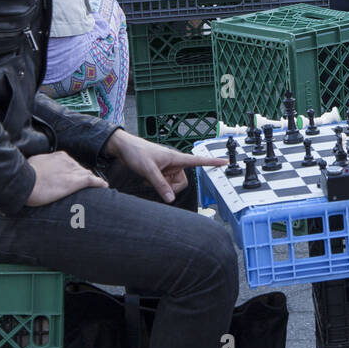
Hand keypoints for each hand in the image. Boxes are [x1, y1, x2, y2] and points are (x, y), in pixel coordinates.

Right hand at [26, 151, 107, 205]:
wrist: (27, 183)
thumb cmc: (26, 176)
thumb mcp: (34, 165)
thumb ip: (42, 166)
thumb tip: (39, 171)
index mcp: (59, 156)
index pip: (71, 164)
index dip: (72, 173)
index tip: (70, 179)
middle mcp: (69, 161)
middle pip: (80, 169)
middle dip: (80, 177)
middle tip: (80, 188)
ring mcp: (74, 170)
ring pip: (87, 175)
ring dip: (90, 182)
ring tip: (93, 189)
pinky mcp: (78, 180)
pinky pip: (94, 180)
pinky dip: (100, 184)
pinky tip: (104, 187)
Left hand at [105, 130, 225, 202]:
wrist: (124, 148)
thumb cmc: (137, 152)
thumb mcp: (148, 170)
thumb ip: (160, 185)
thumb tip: (171, 199)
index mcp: (176, 158)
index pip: (198, 160)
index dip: (212, 162)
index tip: (225, 162)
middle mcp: (174, 164)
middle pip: (182, 182)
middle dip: (171, 187)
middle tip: (157, 182)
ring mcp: (167, 169)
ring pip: (173, 185)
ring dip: (162, 186)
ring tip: (149, 178)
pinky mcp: (161, 173)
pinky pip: (164, 185)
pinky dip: (156, 185)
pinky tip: (146, 179)